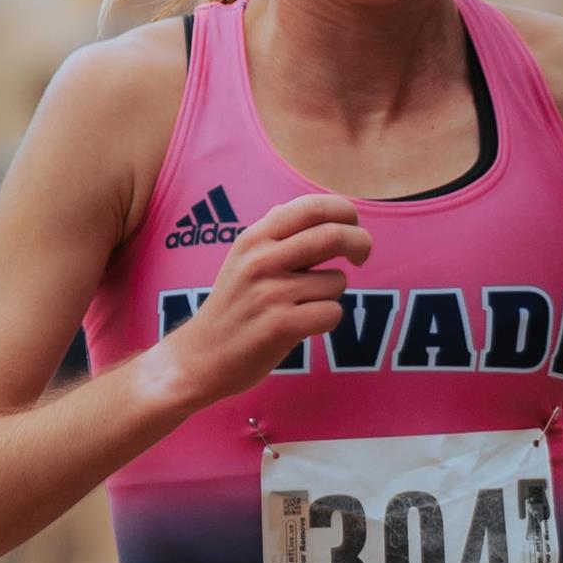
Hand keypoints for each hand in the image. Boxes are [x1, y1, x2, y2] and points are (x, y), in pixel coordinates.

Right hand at [160, 194, 370, 407]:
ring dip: (332, 293)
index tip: (352, 226)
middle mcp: (260, 260)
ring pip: (336, 281)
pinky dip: (327, 319)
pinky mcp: (280, 326)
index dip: (344, 210)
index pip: (312, 206)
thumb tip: (321, 210)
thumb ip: (279, 233)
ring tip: (303, 305)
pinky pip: (332, 313)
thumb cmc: (233, 305)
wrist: (201, 356)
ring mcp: (270, 293)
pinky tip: (304, 324)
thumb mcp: (243, 258)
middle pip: (333, 235)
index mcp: (254, 238)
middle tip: (361, 257)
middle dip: (360, 243)